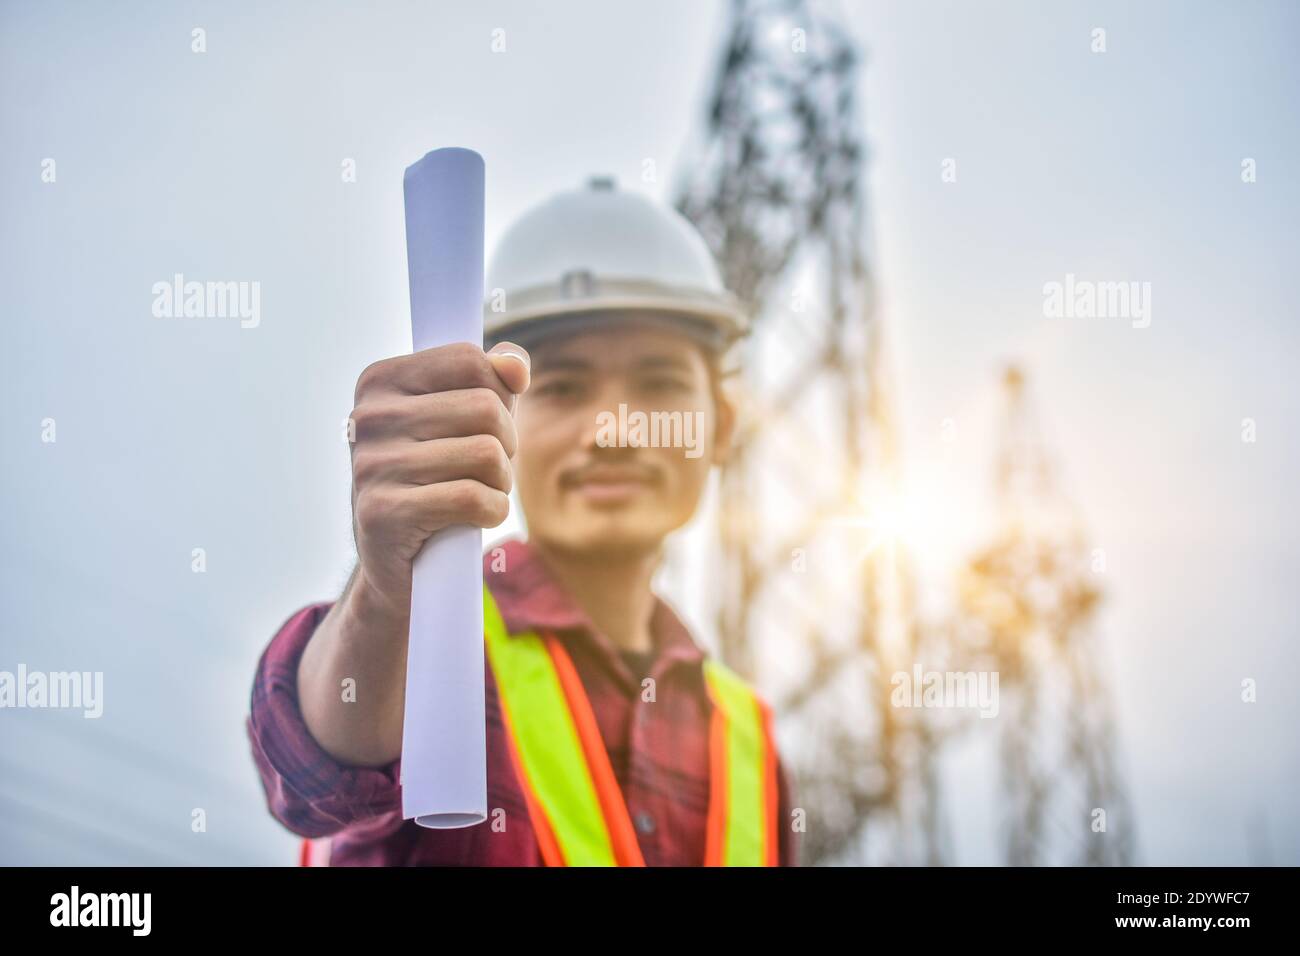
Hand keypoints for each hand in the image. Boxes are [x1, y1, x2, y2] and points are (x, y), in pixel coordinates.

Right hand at [346, 341, 530, 614]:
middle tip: (486, 469)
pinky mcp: (384, 513)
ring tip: (480, 493)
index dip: (498, 394)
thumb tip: (515, 364)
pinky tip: (478, 517)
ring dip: (500, 481)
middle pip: (486, 408)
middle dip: (505, 444)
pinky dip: (493, 511)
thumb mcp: (461, 420)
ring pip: (486, 454)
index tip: (485, 425)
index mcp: (380, 381)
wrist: (398, 561)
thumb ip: (490, 380)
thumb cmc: (437, 479)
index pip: (469, 360)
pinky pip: (472, 498)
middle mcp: (369, 418)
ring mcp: (372, 465)